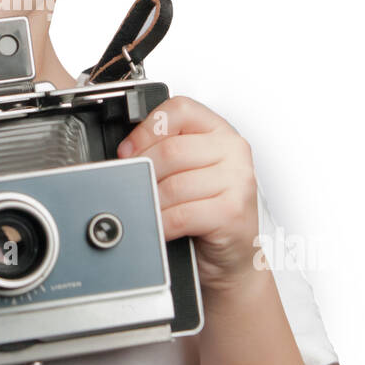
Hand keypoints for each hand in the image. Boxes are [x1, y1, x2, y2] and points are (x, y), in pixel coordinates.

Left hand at [116, 95, 259, 291]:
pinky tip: (160, 227)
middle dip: (143, 172)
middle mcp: (233, 150)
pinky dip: (162, 223)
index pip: (179, 111)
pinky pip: (181, 214)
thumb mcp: (190, 170)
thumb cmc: (207, 209)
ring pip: (173, 185)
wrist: (231, 254)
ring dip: (152, 201)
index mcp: (220, 131)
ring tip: (148, 209)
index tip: (129, 151)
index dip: (146, 129)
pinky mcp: (232, 211)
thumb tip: (126, 154)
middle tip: (134, 187)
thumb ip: (167, 152)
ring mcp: (237, 180)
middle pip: (171, 150)